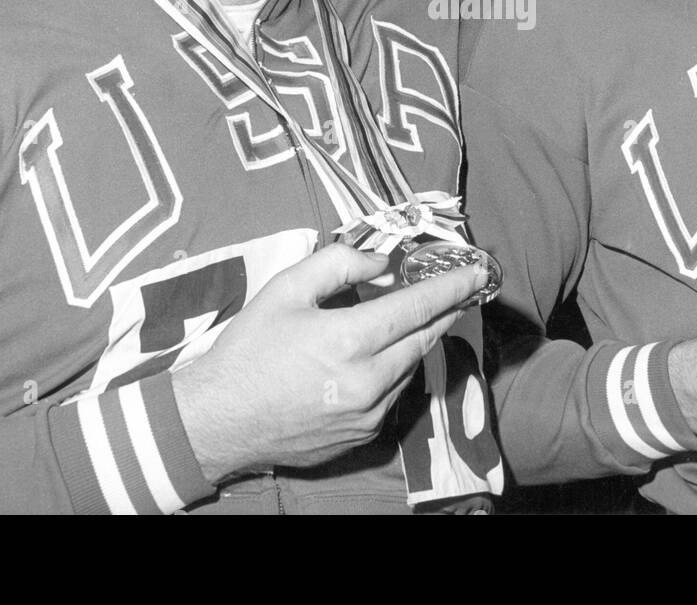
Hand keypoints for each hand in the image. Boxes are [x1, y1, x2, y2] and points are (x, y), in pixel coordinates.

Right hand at [172, 242, 488, 482]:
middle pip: (425, 337)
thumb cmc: (250, 348)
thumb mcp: (286, 289)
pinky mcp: (362, 436)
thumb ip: (339, 264)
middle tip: (462, 290)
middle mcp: (368, 381)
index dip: (452, 287)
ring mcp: (368, 414)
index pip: (418, 307)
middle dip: (446, 311)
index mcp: (350, 340)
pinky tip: (378, 356)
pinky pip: (392, 394)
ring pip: (411, 367)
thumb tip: (383, 260)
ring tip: (413, 317)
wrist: (218, 420)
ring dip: (418, 339)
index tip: (478, 273)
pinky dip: (394, 369)